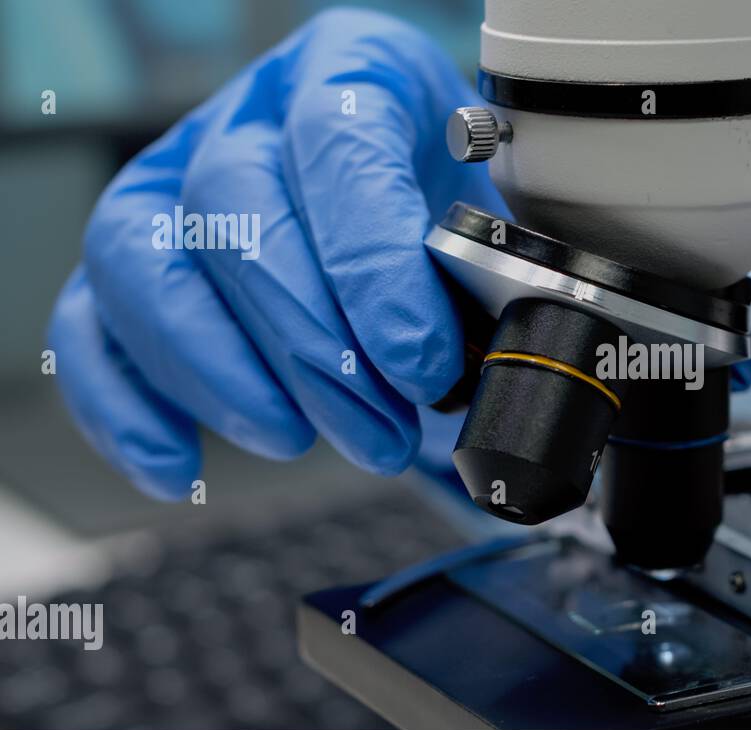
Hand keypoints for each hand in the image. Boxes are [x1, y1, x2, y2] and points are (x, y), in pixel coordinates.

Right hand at [47, 9, 505, 499]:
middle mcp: (248, 118)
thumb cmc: (446, 214)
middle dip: (308, 345)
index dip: (372, 260)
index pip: (337, 139)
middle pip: (232, 206)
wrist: (413, 216)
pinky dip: (126, 407)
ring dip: (221, 375)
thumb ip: (484, 278)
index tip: (420, 362)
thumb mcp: (491, 223)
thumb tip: (474, 373)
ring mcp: (171, 184)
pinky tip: (180, 465)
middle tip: (377, 429)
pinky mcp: (129, 263)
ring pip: (142, 263)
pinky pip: (87, 328)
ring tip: (298, 439)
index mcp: (349, 72)